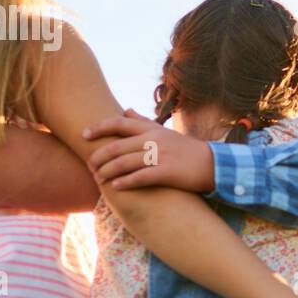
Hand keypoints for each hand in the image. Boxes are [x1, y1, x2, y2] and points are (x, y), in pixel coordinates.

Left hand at [84, 109, 215, 191]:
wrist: (213, 164)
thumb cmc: (186, 150)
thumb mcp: (164, 131)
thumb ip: (143, 122)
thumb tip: (125, 110)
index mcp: (152, 129)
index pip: (119, 124)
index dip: (99, 128)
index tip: (84, 135)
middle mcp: (154, 140)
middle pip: (117, 146)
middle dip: (99, 156)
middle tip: (90, 165)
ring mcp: (160, 156)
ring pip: (125, 162)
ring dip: (108, 171)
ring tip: (98, 179)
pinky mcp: (167, 172)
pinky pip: (141, 177)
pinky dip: (126, 182)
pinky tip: (116, 187)